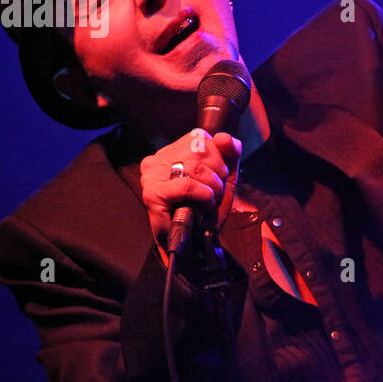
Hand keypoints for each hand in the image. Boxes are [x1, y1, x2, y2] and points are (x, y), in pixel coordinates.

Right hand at [139, 130, 242, 250]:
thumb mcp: (224, 174)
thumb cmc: (207, 207)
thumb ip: (229, 151)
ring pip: (195, 167)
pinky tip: (204, 203)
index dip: (219, 158)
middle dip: (217, 175)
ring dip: (212, 188)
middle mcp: (160, 158)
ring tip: (209, 200)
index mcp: (174, 150)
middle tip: (215, 194)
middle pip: (201, 151)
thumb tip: (224, 137)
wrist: (196, 244)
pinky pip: (186, 186)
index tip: (220, 177)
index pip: (201, 137)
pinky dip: (202, 195)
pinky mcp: (152, 193)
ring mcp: (153, 175)